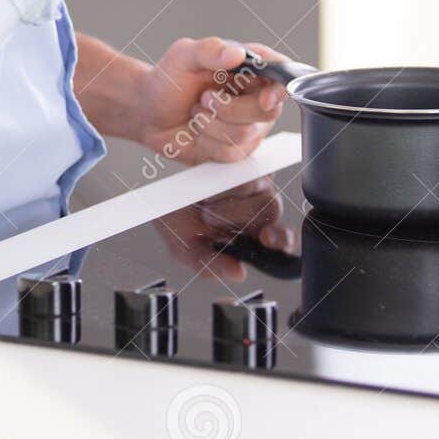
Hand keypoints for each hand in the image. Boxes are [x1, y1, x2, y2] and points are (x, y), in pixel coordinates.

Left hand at [133, 36, 287, 166]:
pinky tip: (198, 130)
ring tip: (197, 111)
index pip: (281, 74)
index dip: (280, 88)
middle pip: (267, 111)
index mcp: (250, 68)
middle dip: (228, 108)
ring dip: (210, 124)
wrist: (149, 111)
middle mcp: (255, 97)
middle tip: (205, 97)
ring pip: (244, 134)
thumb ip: (210, 49)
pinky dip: (206, 141)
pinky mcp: (236, 150)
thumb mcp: (184, 56)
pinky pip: (230, 153)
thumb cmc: (169, 80)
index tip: (264, 98)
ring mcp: (249, 126)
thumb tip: (236, 53)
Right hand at [152, 176, 296, 273]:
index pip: (284, 240)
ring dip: (229, 200)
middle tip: (208, 218)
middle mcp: (257, 211)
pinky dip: (228, 182)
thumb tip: (239, 274)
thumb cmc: (173, 221)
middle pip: (270, 213)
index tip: (267, 238)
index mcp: (250, 236)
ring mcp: (254, 185)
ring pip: (258, 192)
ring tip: (205, 202)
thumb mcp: (187, 251)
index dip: (281, 239)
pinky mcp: (245, 164)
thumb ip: (212, 266)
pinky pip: (248, 172)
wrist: (154, 190)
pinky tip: (211, 186)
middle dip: (236, 217)